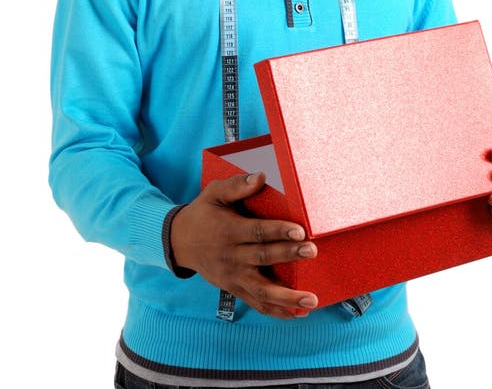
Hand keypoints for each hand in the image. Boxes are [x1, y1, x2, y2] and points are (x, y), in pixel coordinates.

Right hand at [170, 171, 318, 318]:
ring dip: (288, 298)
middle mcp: (231, 256)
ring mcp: (232, 276)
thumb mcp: (214, 193)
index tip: (300, 232)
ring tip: (311, 301)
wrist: (179, 242)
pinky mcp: (234, 289)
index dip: (279, 231)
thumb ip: (237, 185)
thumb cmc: (202, 213)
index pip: (256, 232)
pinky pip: (256, 303)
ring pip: (262, 290)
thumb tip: (261, 177)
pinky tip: (296, 314)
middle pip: (263, 257)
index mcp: (228, 230)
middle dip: (289, 256)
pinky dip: (276, 311)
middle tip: (312, 252)